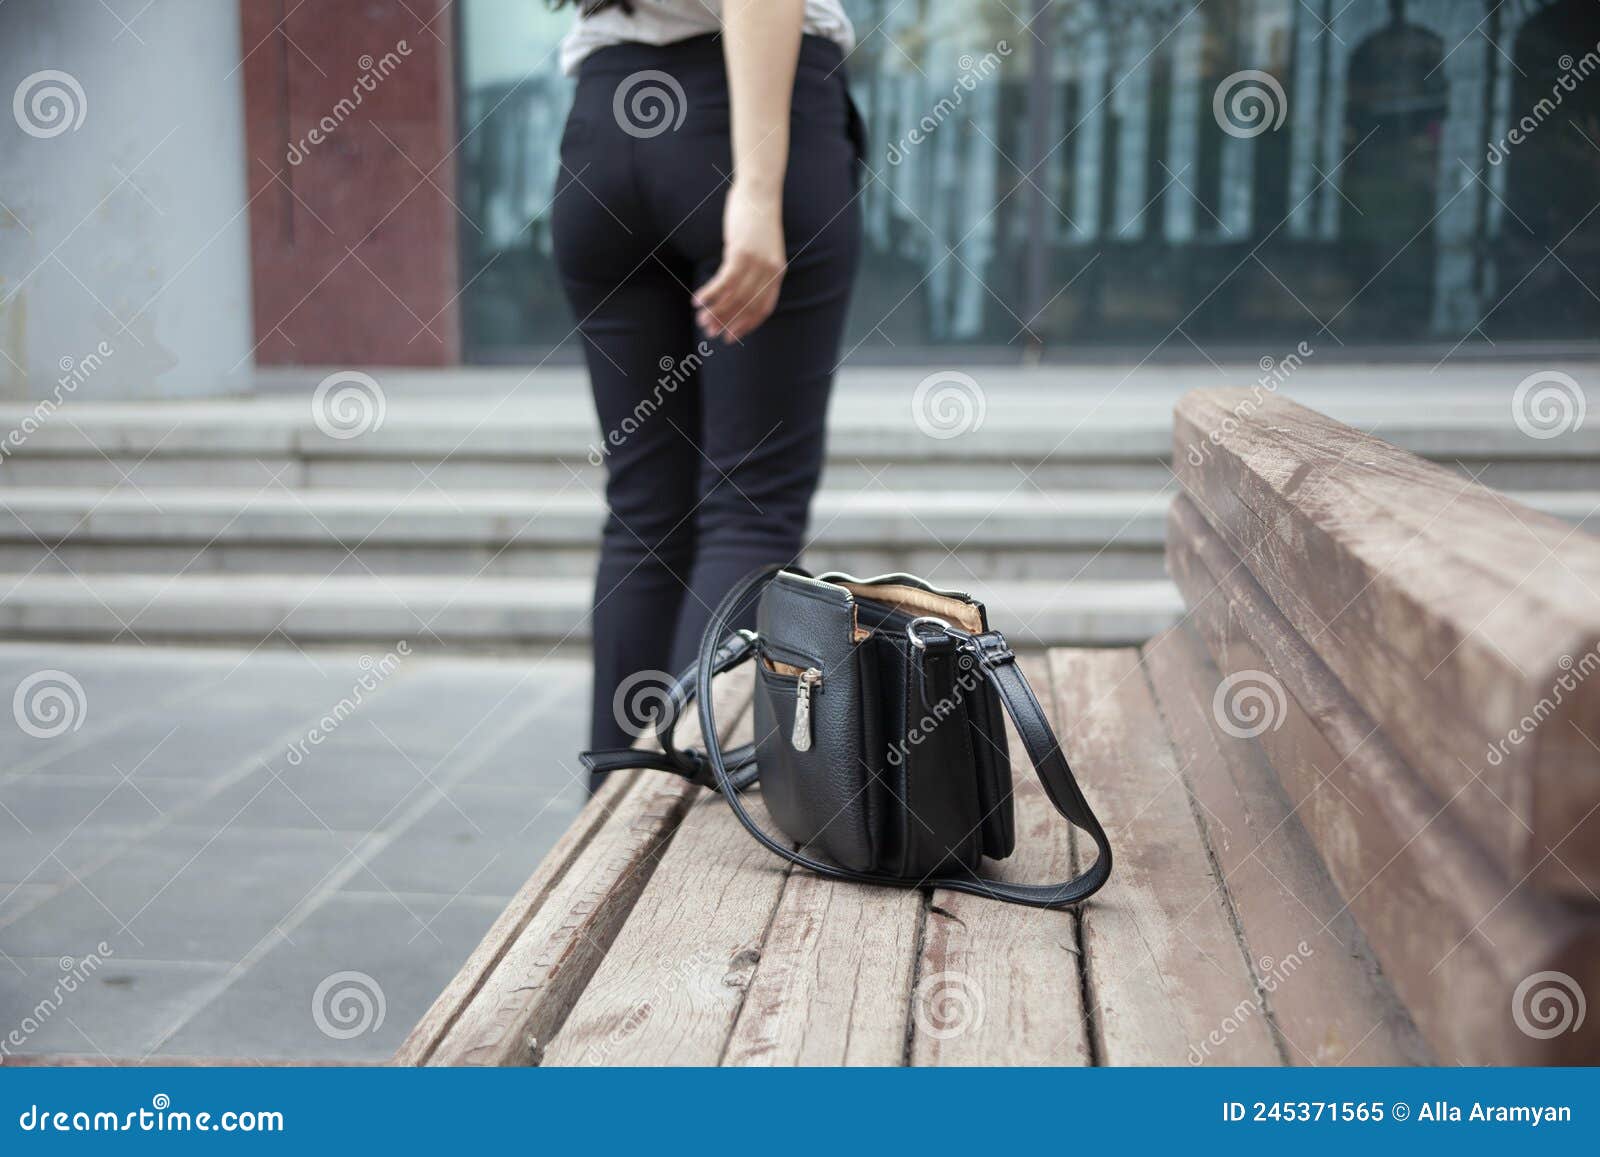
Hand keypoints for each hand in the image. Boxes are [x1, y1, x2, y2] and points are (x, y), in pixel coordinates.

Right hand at [694, 184, 785, 341]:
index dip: (747, 325)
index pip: (763, 308)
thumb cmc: (756, 218)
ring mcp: (756, 263)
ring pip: (734, 297)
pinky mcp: (741, 253)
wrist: (760, 191)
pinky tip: (696, 301)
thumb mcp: (762, 247)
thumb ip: (756, 268)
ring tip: (701, 321)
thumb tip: (739, 286)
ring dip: (715, 311)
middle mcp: (770, 272)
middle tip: (710, 333)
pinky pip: (724, 282)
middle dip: (726, 322)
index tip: (731, 336)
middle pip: (746, 306)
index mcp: (777, 273)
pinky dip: (710, 294)